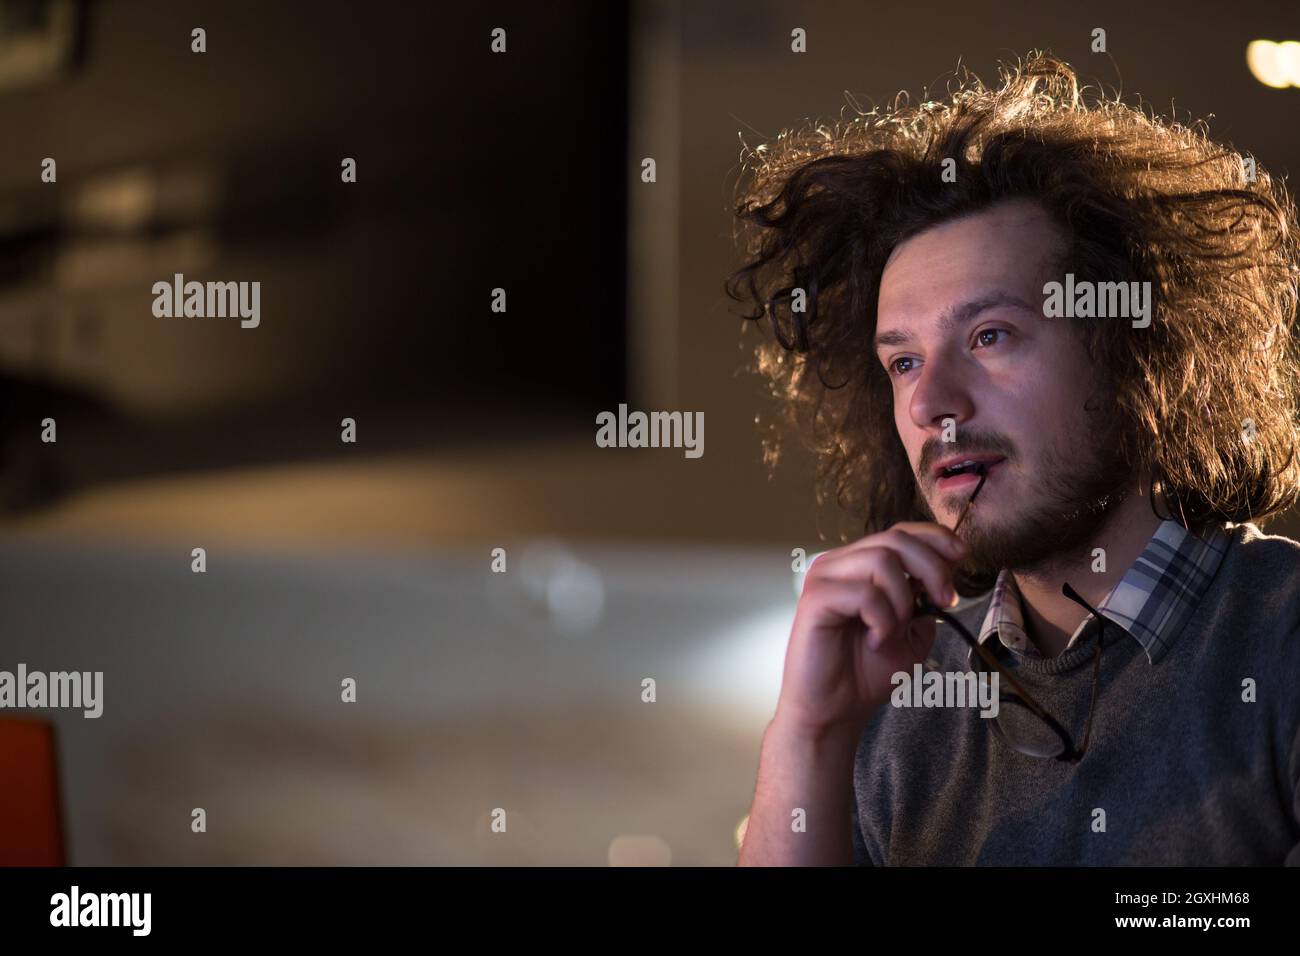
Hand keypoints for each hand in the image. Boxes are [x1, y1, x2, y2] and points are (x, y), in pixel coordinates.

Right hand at [773, 522, 967, 740]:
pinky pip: (864, 593)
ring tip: (895, 631)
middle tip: (943, 602)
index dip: (936, 538)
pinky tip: (876, 640)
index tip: (962, 559)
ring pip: (881, 560)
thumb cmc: (866, 672)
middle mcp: (838, 563)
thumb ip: (924, 596)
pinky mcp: (814, 600)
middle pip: (895, 539)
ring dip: (902, 600)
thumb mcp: (912, 629)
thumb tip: (946, 563)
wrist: (836, 711)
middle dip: (932, 569)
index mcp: (859, 565)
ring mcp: (823, 578)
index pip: (900, 531)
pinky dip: (882, 619)